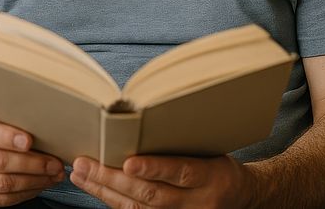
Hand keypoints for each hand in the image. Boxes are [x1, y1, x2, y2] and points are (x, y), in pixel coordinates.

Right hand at [0, 108, 64, 206]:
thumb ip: (7, 117)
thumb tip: (41, 122)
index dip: (5, 136)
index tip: (28, 140)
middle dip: (31, 163)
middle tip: (54, 163)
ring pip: (2, 184)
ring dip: (33, 181)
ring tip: (52, 175)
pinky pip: (1, 199)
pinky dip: (25, 193)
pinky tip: (39, 184)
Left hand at [70, 154, 254, 207]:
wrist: (244, 196)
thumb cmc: (219, 164)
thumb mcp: (209, 149)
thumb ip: (178, 144)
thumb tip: (134, 123)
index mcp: (212, 176)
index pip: (181, 172)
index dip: (154, 168)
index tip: (128, 162)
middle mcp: (199, 202)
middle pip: (152, 194)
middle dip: (113, 179)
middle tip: (84, 163)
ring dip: (105, 191)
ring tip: (81, 174)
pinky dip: (114, 202)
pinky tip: (96, 188)